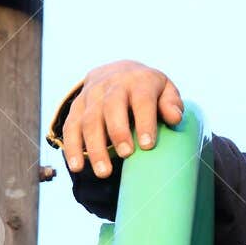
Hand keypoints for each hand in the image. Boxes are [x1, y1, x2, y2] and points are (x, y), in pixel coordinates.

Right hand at [62, 61, 183, 176]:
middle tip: (126, 155)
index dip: (144, 121)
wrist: (118, 72)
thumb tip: (174, 118)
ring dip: (95, 146)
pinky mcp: (77, 106)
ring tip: (104, 172)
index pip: (141, 99)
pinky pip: (71, 126)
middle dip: (117, 132)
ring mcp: (91, 95)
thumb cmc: (148, 90)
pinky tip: (77, 166)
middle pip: (111, 107)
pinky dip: (73, 147)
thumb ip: (172, 103)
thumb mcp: (165, 90)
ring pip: (89, 120)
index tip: (148, 145)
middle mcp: (112, 85)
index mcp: (138, 81)